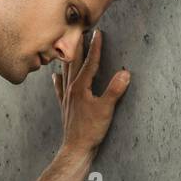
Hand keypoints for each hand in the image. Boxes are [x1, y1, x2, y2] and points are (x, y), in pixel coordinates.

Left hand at [52, 28, 129, 153]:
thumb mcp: (106, 109)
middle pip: (74, 63)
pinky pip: (60, 88)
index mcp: (80, 87)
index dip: (95, 47)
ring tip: (68, 47)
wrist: (76, 147)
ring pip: (66, 72)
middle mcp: (71, 88)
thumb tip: (125, 73)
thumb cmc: (91, 130)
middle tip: (81, 32)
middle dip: (79, 47)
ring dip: (68, 59)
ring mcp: (66, 97)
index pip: (90, 62)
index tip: (98, 32)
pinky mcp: (65, 106)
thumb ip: (115, 90)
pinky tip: (55, 76)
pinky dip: (59, 80)